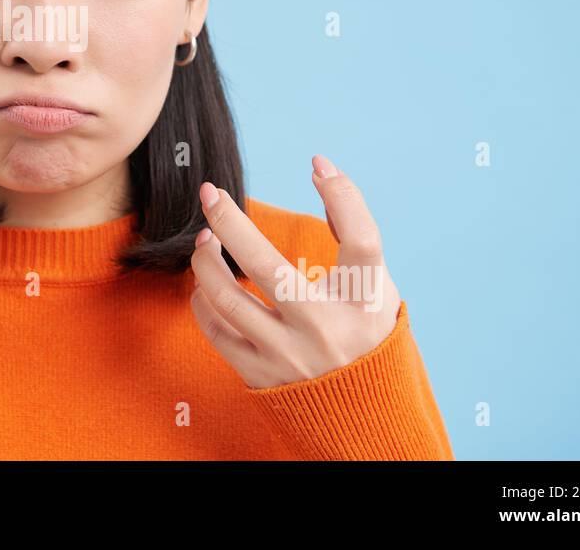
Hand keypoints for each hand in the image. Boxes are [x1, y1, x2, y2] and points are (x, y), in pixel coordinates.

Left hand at [189, 154, 400, 387]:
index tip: (317, 165)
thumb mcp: (376, 289)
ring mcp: (290, 356)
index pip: (362, 241)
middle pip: (268, 267)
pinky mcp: (261, 375)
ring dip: (206, 261)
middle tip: (210, 193)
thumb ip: (353, 237)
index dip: (343, 196)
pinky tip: (206, 281)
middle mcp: (327, 330)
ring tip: (204, 239)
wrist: (362, 415)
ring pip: (229, 300)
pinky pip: (216, 331)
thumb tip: (323, 176)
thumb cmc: (365, 333)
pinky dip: (204, 300)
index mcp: (367, 305)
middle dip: (230, 222)